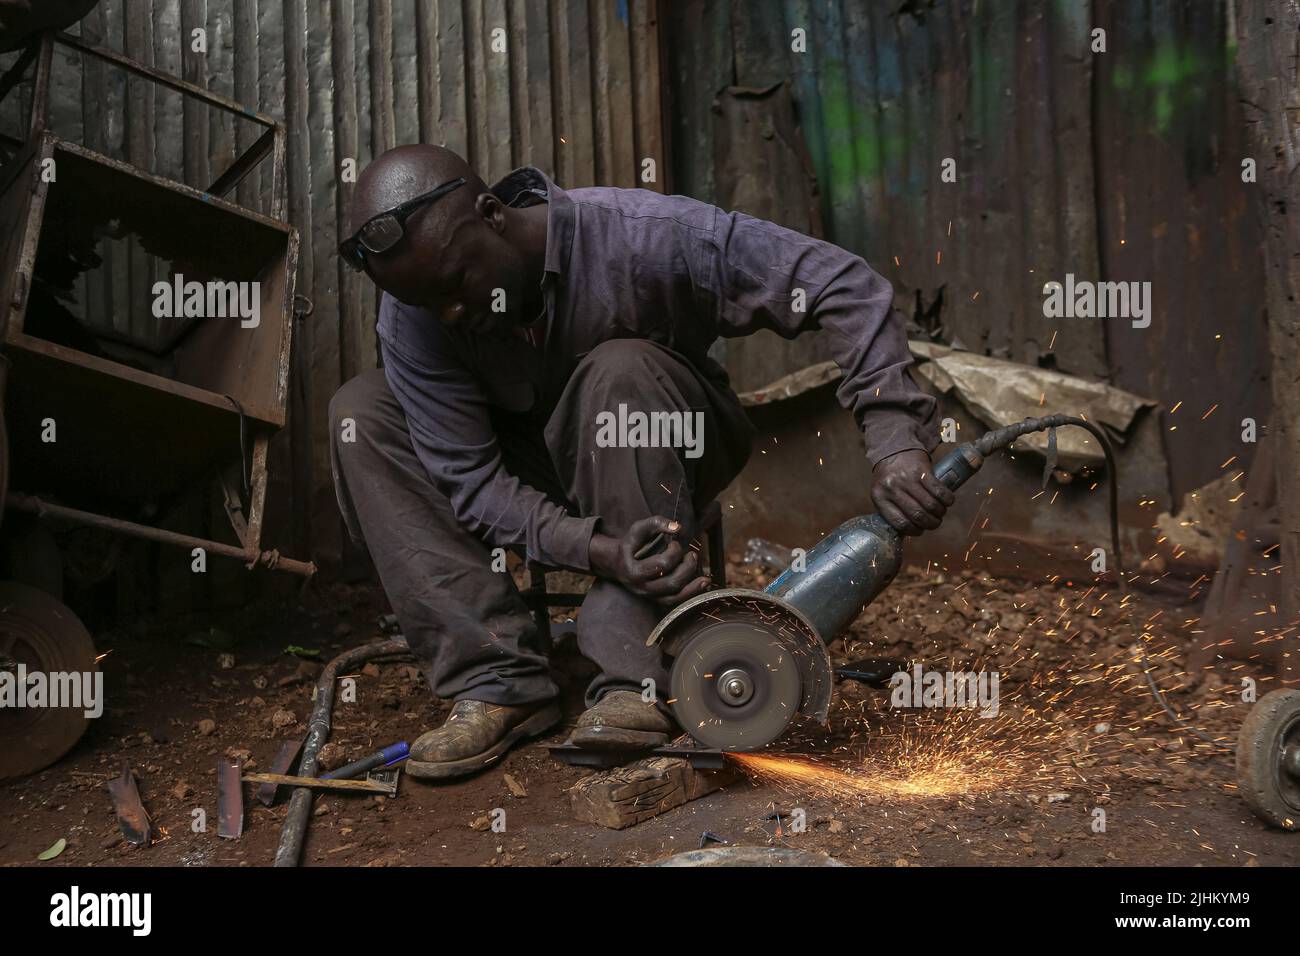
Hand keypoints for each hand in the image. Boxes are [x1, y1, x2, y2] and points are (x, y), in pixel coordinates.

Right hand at [588, 516, 711, 605]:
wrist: (617, 563)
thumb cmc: (630, 545)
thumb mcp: (638, 529)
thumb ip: (655, 523)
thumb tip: (677, 527)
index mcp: (633, 571)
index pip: (661, 565)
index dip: (674, 552)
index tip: (675, 543)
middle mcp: (640, 587)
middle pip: (670, 583)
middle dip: (687, 568)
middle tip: (692, 555)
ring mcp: (648, 596)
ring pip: (674, 597)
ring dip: (693, 586)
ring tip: (704, 576)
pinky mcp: (655, 600)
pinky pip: (675, 603)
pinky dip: (690, 595)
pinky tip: (702, 585)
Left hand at [871, 449, 953, 535]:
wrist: (893, 449)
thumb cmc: (889, 477)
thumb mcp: (882, 493)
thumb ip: (892, 509)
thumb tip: (909, 531)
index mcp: (879, 497)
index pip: (900, 523)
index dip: (914, 531)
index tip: (921, 531)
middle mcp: (891, 488)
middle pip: (917, 515)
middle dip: (931, 523)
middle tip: (935, 523)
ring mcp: (906, 478)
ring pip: (930, 504)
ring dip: (940, 513)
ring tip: (941, 513)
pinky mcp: (921, 470)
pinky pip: (938, 490)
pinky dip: (947, 499)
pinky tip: (948, 501)